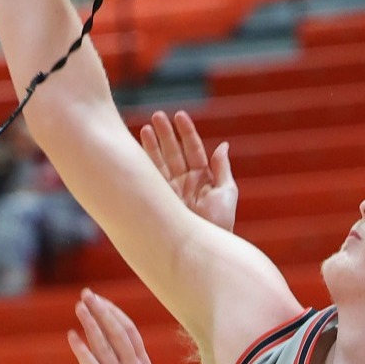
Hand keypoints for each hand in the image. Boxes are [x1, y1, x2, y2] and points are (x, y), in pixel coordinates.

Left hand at [67, 289, 153, 363]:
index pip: (129, 330)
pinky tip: (72, 336)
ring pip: (104, 345)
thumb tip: (100, 336)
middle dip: (101, 310)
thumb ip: (120, 362)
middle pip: (118, 332)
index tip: (98, 299)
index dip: (113, 312)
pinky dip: (82, 349)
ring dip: (90, 323)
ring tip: (78, 307)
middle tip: (86, 294)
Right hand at [140, 111, 237, 232]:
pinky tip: (138, 148)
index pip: (193, 149)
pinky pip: (151, 178)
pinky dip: (145, 163)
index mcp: (202, 178)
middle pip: (174, 152)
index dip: (186, 132)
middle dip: (166, 134)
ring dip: (153, 145)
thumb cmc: (220, 223)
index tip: (179, 115)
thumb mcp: (226, 193)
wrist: (203, 248)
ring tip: (146, 127)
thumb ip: (222, 169)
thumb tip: (222, 145)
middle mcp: (185, 182)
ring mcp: (171, 190)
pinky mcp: (159, 199)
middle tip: (157, 115)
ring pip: (161, 162)